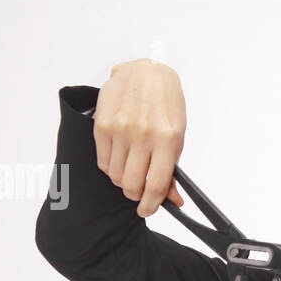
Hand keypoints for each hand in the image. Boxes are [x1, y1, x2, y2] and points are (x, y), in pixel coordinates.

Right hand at [93, 58, 187, 217]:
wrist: (147, 70)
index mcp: (168, 139)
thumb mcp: (178, 135)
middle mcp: (143, 135)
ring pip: (116, 175)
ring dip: (123, 181)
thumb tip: (173, 199)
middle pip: (132, 184)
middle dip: (135, 195)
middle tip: (138, 192)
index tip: (147, 210)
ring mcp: (120, 129)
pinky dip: (111, 167)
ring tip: (130, 171)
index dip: (151, 204)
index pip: (157, 184)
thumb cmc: (166, 103)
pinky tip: (119, 159)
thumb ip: (172, 169)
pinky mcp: (102, 125)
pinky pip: (103, 161)